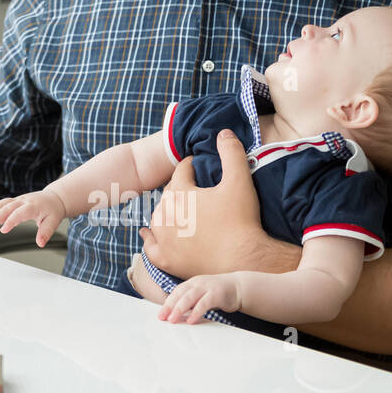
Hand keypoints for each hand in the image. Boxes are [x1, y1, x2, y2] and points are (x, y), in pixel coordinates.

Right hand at [0, 189, 65, 246]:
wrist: (55, 198)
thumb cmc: (54, 210)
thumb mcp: (54, 222)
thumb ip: (46, 232)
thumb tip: (40, 243)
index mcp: (33, 206)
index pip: (19, 213)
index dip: (10, 221)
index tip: (3, 230)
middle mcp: (24, 201)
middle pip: (7, 207)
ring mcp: (18, 200)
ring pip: (2, 203)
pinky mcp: (15, 201)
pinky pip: (3, 202)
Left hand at [140, 129, 262, 278]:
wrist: (242, 260)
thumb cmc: (242, 221)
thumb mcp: (240, 180)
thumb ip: (231, 152)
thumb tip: (223, 132)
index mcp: (179, 192)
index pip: (182, 171)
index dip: (192, 166)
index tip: (199, 166)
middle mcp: (165, 214)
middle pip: (168, 194)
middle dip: (180, 189)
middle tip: (195, 190)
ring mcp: (163, 239)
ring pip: (157, 218)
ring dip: (166, 212)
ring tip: (178, 211)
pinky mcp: (166, 260)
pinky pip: (151, 247)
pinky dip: (150, 239)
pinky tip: (149, 234)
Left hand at [157, 273, 241, 324]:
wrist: (239, 287)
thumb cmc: (218, 293)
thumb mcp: (201, 296)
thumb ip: (190, 303)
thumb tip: (176, 315)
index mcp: (192, 283)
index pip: (176, 293)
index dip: (167, 304)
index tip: (160, 315)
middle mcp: (198, 283)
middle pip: (180, 294)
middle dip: (170, 306)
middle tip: (163, 318)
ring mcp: (207, 287)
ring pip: (189, 297)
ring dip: (179, 309)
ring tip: (173, 320)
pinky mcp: (217, 293)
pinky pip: (204, 303)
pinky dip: (196, 312)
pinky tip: (191, 320)